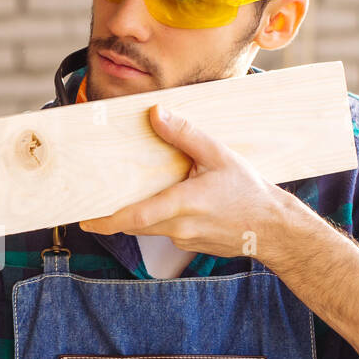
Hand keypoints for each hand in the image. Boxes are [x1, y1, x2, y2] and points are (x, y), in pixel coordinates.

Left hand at [77, 105, 290, 261]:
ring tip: (129, 195)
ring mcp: (184, 239)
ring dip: (137, 215)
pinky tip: (168, 201)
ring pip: (149, 228)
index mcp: (184, 203)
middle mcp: (179, 226)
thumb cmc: (249, 191)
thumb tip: (156, 114)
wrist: (273, 228)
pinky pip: (165, 231)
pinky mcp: (190, 244)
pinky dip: (159, 218)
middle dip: (113, 216)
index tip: (85, 219)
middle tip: (93, 204)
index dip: (107, 220)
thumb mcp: (219, 155)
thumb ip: (185, 135)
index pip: (135, 217)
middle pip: (134, 224)